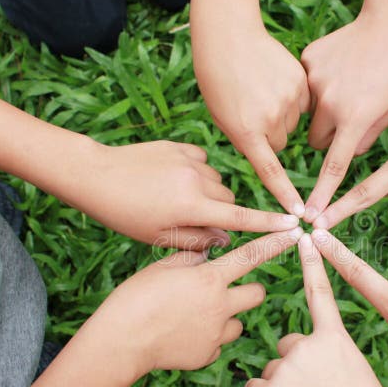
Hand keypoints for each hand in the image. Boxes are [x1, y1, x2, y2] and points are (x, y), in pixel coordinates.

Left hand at [67, 140, 299, 249]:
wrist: (95, 174)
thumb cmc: (123, 213)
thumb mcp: (157, 237)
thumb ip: (196, 240)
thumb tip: (224, 240)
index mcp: (190, 206)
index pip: (238, 217)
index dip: (267, 224)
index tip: (292, 225)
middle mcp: (195, 180)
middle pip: (228, 198)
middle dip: (220, 210)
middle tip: (192, 219)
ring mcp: (188, 160)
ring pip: (216, 181)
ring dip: (208, 192)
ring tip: (175, 198)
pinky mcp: (180, 146)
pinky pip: (203, 161)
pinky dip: (196, 172)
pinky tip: (173, 178)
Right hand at [87, 228, 302, 375]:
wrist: (120, 342)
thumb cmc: (135, 297)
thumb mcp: (163, 267)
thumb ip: (192, 258)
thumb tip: (207, 253)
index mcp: (210, 279)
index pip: (251, 256)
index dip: (274, 243)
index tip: (294, 233)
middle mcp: (220, 306)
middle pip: (257, 294)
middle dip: (247, 290)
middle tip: (223, 291)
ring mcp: (216, 334)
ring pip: (238, 322)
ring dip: (226, 317)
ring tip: (195, 316)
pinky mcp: (207, 355)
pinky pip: (218, 344)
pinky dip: (208, 339)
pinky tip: (183, 335)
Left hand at [193, 8, 308, 215]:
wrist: (229, 36)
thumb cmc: (217, 79)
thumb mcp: (221, 117)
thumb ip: (245, 140)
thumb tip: (268, 155)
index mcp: (245, 130)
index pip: (269, 172)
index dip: (284, 194)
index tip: (299, 213)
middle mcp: (269, 118)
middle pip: (280, 145)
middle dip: (270, 137)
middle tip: (253, 114)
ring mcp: (288, 99)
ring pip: (292, 125)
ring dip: (281, 117)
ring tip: (261, 94)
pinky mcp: (300, 83)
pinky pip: (303, 105)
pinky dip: (292, 100)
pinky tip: (275, 84)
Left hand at [245, 234, 387, 386]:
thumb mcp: (358, 377)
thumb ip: (334, 359)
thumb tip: (318, 363)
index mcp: (335, 337)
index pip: (319, 292)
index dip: (312, 265)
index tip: (305, 239)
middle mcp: (306, 342)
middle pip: (289, 344)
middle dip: (297, 365)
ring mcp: (284, 364)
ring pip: (273, 370)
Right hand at [302, 11, 387, 220]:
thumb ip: (365, 138)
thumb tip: (346, 154)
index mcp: (355, 118)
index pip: (333, 165)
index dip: (322, 193)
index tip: (310, 214)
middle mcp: (330, 101)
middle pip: (315, 139)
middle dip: (328, 136)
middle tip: (349, 120)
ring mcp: (315, 79)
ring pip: (309, 112)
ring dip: (323, 109)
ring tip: (348, 89)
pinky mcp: (308, 60)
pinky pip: (306, 84)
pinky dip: (319, 83)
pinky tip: (341, 69)